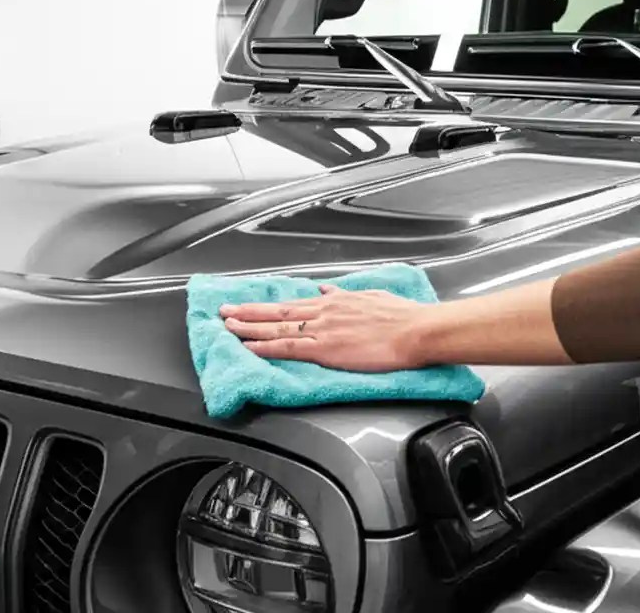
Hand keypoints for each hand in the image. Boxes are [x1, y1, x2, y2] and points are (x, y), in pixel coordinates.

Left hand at [220, 285, 429, 371]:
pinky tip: (251, 347)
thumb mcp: (370, 295)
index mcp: (335, 301)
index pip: (292, 303)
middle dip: (248, 312)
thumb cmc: (401, 316)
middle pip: (277, 312)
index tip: (249, 304)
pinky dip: (266, 346)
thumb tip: (326, 290)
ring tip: (228, 327)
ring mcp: (322, 330)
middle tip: (224, 311)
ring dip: (250, 327)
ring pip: (277, 328)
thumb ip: (345, 294)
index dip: (267, 305)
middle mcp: (323, 312)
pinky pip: (289, 347)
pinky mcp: (326, 349)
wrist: (415, 330)